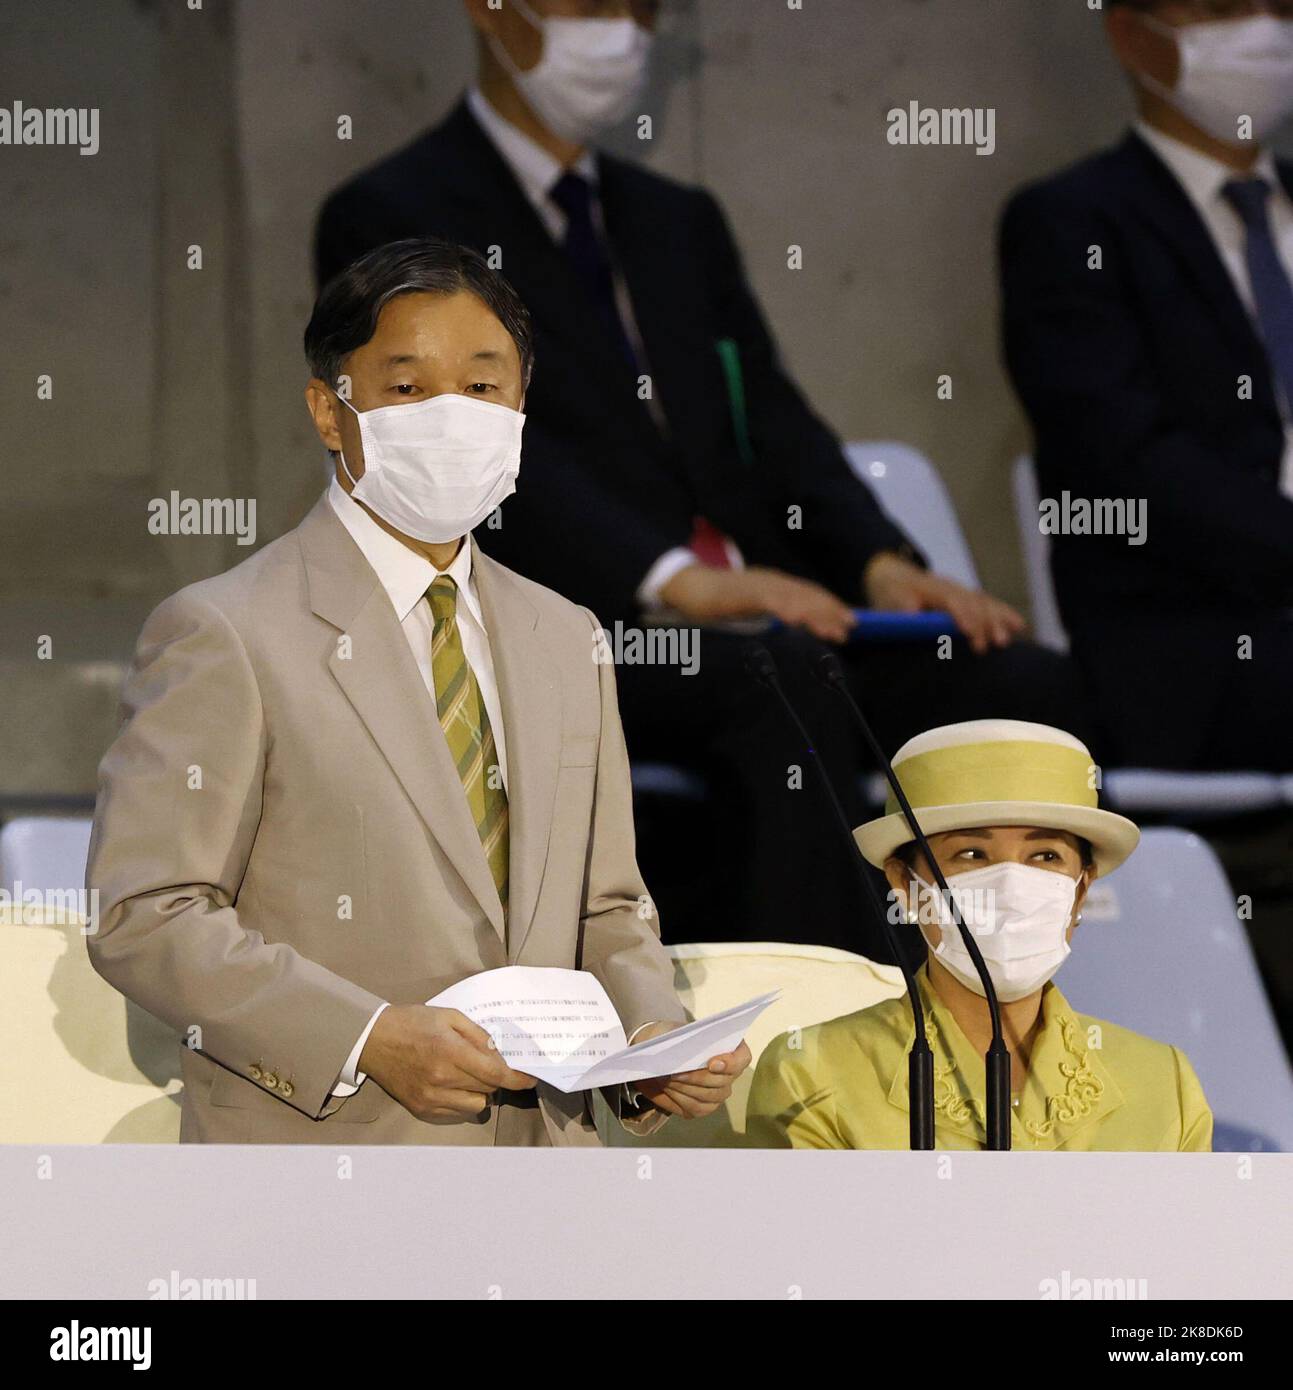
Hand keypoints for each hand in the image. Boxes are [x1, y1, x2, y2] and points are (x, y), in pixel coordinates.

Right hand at [358, 1004, 536, 1122]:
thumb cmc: (413, 1022)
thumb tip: (498, 1055)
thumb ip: (478, 1036)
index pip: (494, 1074)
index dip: (517, 1079)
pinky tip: (452, 1084)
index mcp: (450, 1052)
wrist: (373, 1040)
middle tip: (490, 1064)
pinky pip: (456, 1112)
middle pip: (488, 1089)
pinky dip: (462, 1100)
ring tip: (469, 1075)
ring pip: (475, 1105)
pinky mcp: (422, 1109)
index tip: (530, 1079)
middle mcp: (442, 1080)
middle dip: (496, 1078)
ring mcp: (431, 1098)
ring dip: (480, 1092)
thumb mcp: (449, 1017)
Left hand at [628, 1021, 752, 1118]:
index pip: (742, 1058)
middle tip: (675, 1072)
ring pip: (708, 1097)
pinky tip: (667, 1088)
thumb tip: (686, 1051)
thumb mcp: (676, 1030)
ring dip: (685, 1088)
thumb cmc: (673, 1039)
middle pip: (722, 1082)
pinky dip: (679, 1098)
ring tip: (667, 1078)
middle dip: (697, 1078)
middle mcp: (729, 1074)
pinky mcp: (703, 1107)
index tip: (711, 1064)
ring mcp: (718, 1093)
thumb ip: (685, 1038)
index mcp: (731, 1048)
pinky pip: (696, 1108)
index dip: (730, 1063)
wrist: (659, 1056)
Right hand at [658, 563, 856, 643]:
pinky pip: (768, 600)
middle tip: (849, 629)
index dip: (831, 606)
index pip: (809, 593)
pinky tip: (798, 620)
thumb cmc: (717, 602)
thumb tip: (794, 628)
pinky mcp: (742, 592)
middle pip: (807, 594)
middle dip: (830, 611)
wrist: (688, 586)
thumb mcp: (751, 608)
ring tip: (832, 630)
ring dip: (815, 614)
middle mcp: (770, 581)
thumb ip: (771, 614)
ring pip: (793, 598)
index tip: (850, 621)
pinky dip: (785, 609)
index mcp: (774, 585)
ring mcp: (758, 585)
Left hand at [862, 551, 1025, 655]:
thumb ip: (900, 604)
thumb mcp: (889, 597)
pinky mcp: (967, 598)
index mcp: (931, 588)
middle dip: (983, 624)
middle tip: (989, 646)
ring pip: (984, 604)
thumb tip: (911, 612)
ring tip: (1005, 641)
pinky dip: (1003, 614)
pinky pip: (989, 605)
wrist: (892, 574)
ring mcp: (961, 592)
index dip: (962, 615)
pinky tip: (1019, 626)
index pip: (950, 600)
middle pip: (973, 603)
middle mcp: (951, 588)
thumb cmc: (890, 592)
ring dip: (996, 622)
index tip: (969, 632)